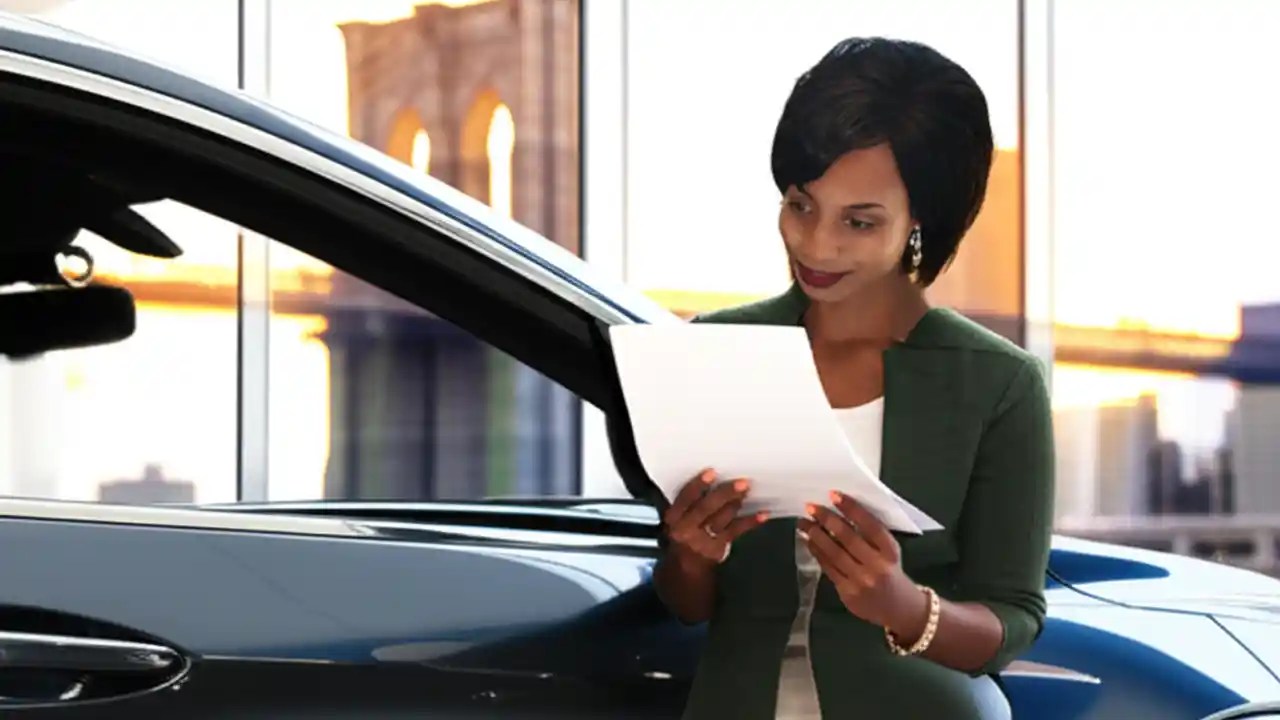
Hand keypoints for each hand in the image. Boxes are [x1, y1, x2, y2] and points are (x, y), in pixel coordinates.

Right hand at [663, 468, 768, 566]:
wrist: (686, 565)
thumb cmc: (685, 532)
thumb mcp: (677, 517)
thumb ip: (689, 500)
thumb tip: (714, 476)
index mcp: (674, 517)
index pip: (684, 498)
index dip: (697, 485)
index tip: (711, 472)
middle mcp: (686, 529)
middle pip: (706, 508)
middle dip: (724, 494)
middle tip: (741, 483)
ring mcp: (703, 540)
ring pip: (721, 518)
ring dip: (736, 503)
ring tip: (747, 490)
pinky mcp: (719, 547)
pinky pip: (736, 531)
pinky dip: (750, 522)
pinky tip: (762, 514)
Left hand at [798, 491, 928, 640]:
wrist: (898, 608)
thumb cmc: (890, 571)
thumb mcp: (889, 551)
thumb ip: (870, 534)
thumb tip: (840, 511)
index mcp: (890, 551)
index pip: (870, 525)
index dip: (851, 509)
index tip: (834, 495)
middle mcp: (877, 566)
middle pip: (848, 538)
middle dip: (827, 520)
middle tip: (810, 507)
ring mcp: (861, 581)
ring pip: (834, 553)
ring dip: (815, 535)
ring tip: (803, 523)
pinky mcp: (847, 593)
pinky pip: (828, 568)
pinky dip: (816, 552)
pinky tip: (809, 541)